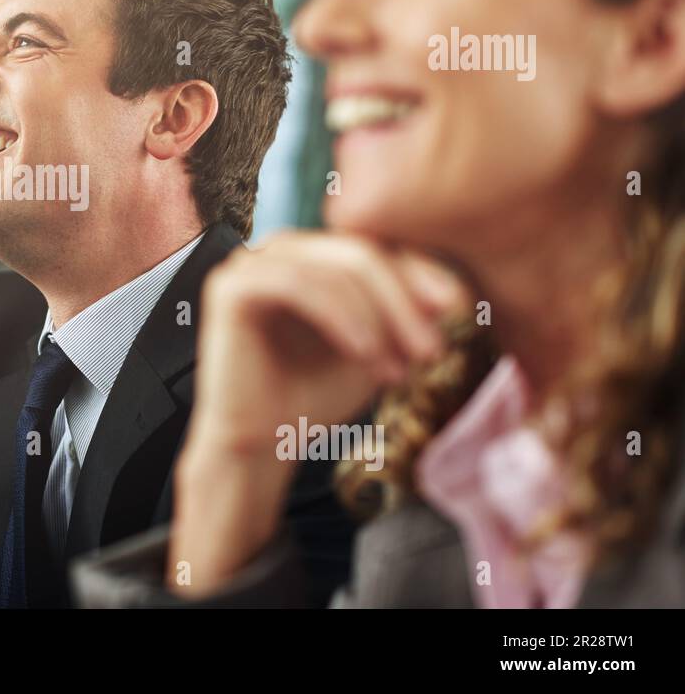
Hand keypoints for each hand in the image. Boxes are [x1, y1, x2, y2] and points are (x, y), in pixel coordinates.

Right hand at [170, 230, 471, 594]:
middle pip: (359, 251)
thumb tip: (457, 292)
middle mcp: (277, 248)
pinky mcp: (231, 287)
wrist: (260, 447)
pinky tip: (366, 354)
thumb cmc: (314, 396)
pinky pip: (298, 285)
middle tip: (433, 351)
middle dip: (404, 301)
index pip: (377, 246)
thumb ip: (405, 313)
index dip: (421, 274)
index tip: (462, 311)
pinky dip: (342, 318)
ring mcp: (249, 263)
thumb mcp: (377, 346)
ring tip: (402, 368)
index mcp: (310, 254)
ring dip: (379, 317)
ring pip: (334, 268)